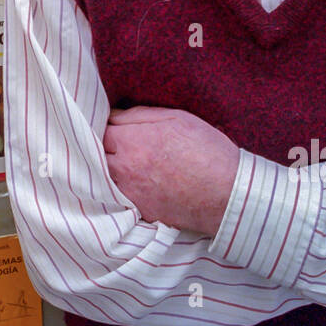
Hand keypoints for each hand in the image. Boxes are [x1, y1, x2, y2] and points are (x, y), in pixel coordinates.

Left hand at [103, 106, 239, 235]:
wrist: (228, 194)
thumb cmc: (208, 151)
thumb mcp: (177, 118)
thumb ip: (139, 115)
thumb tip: (115, 115)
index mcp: (132, 140)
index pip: (100, 129)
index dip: (108, 127)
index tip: (115, 127)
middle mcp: (124, 167)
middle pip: (96, 154)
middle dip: (104, 147)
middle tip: (118, 145)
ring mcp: (129, 192)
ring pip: (103, 177)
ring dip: (108, 169)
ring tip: (125, 164)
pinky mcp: (139, 211)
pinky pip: (118, 197)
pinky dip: (120, 189)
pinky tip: (136, 183)